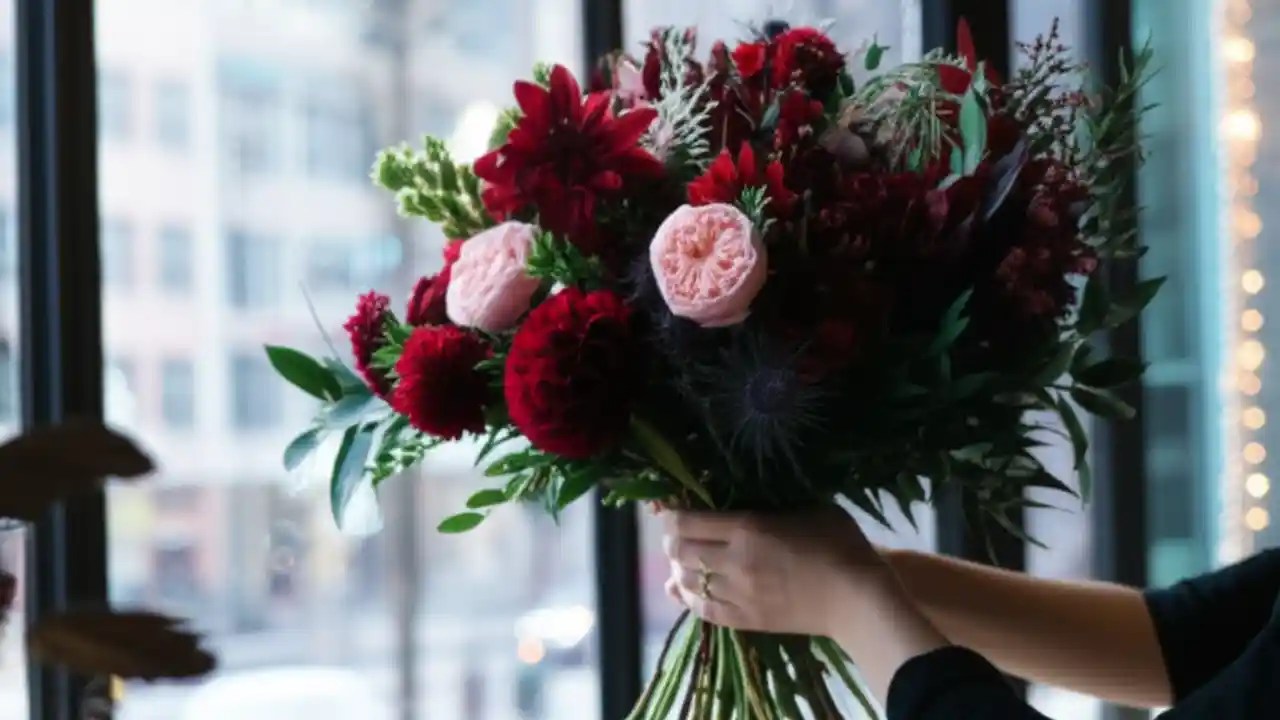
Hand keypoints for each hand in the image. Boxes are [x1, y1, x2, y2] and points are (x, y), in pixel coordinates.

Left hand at [661, 507, 891, 637]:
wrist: (856, 599)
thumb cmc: (840, 545)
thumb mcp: (809, 508)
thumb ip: (774, 505)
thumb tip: (750, 502)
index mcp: (747, 528)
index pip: (687, 522)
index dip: (672, 516)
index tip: (672, 511)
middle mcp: (734, 561)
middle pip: (679, 552)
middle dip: (672, 542)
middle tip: (677, 537)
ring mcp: (738, 594)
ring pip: (686, 582)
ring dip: (678, 570)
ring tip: (682, 564)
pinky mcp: (745, 621)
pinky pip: (703, 611)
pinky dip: (688, 599)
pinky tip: (684, 592)